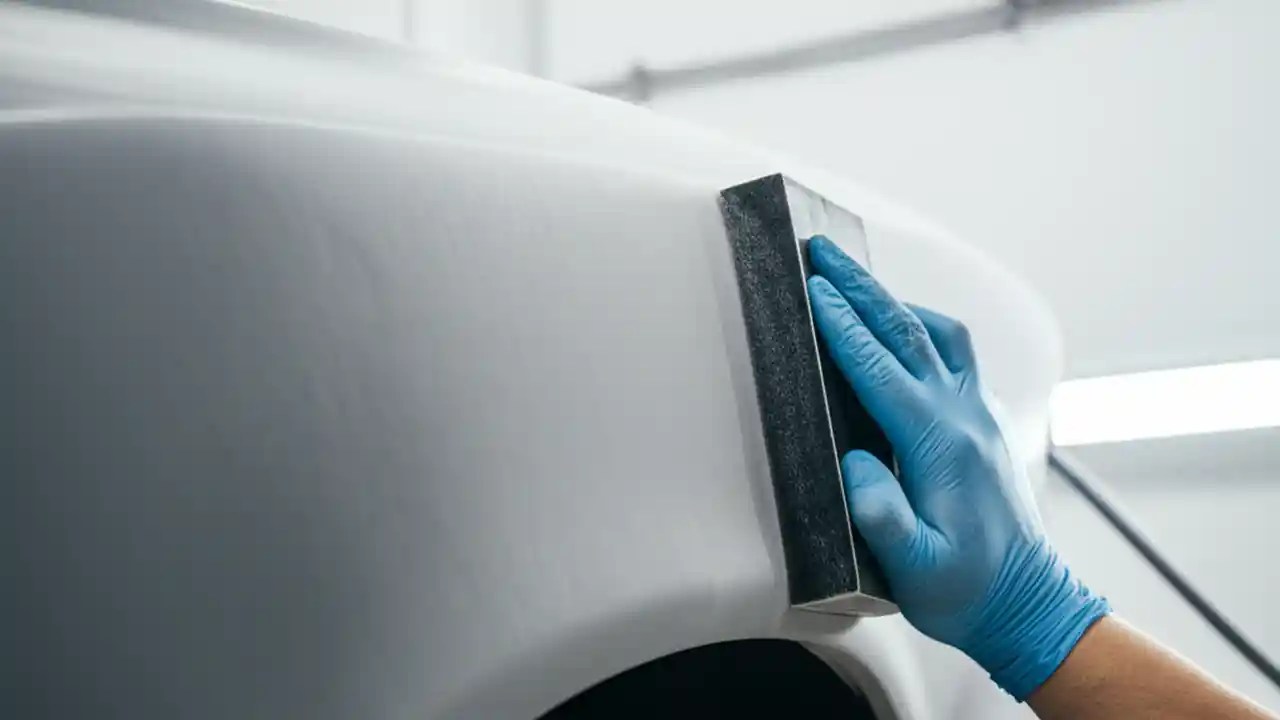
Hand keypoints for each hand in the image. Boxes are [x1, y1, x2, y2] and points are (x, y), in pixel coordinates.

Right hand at [804, 235, 1108, 700]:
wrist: (1029, 605)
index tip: (812, 288)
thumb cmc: (967, 592)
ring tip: (855, 280)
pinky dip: (921, 327)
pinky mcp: (984, 424)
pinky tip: (902, 329)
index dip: (843, 327)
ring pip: (938, 335)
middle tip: (823, 252)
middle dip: (862, 288)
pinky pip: (954, 355)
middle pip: (908, 332)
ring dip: (893, 302)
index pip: (880, 370)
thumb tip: (854, 463)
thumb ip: (883, 515)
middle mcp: (964, 417)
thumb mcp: (916, 568)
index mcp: (941, 445)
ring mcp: (980, 416)